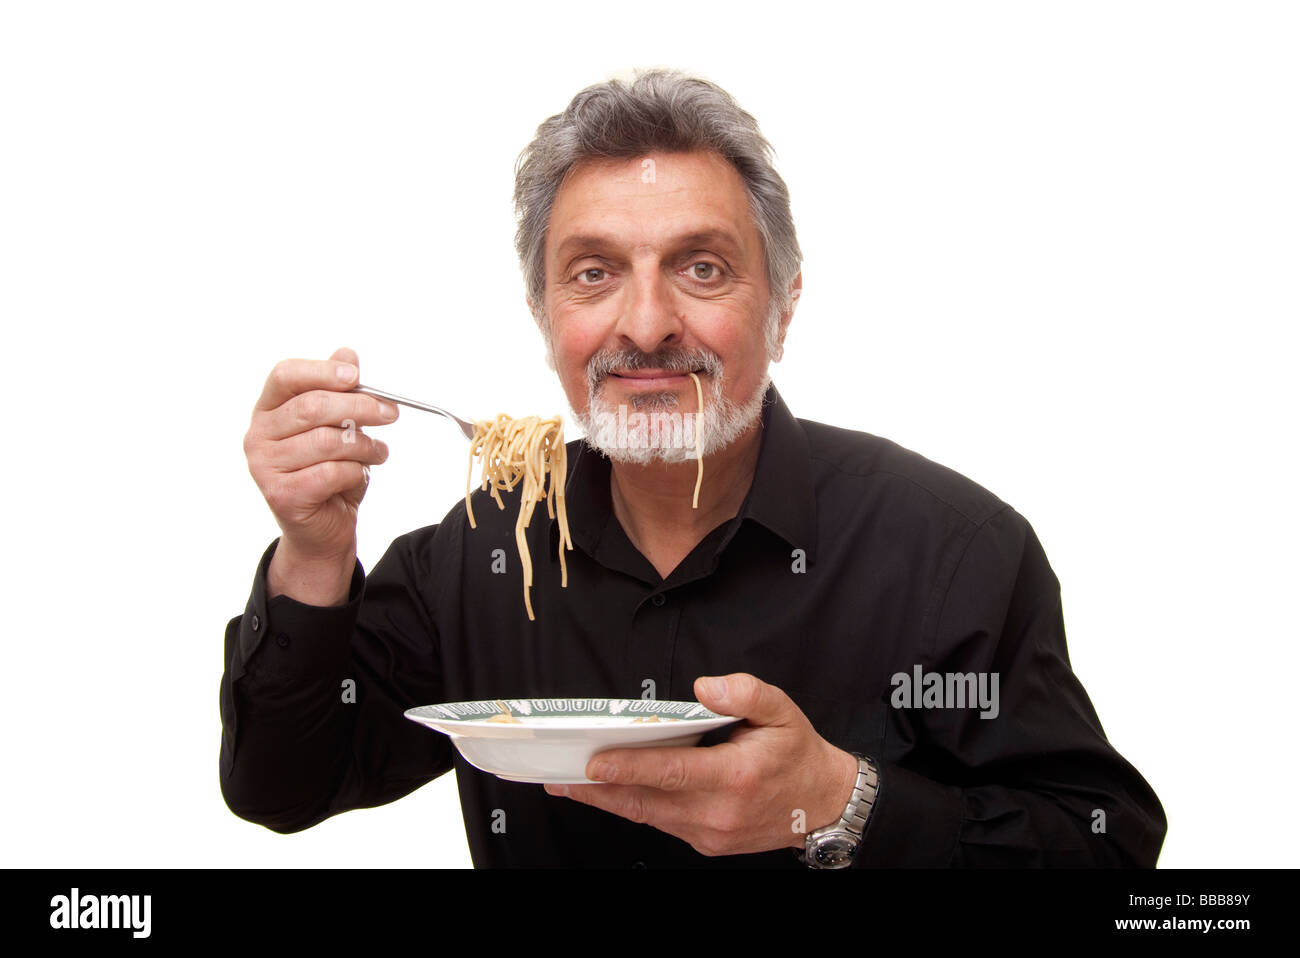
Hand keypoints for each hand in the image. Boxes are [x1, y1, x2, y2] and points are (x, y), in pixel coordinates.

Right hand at [244, 347, 397, 574]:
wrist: (321, 530)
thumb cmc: (328, 473)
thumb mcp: (337, 427)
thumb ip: (338, 391)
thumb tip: (347, 354)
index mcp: (268, 410)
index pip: (286, 375)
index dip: (322, 371)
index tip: (356, 375)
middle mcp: (258, 436)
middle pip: (311, 407)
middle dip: (359, 407)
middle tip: (389, 413)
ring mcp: (265, 467)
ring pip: (326, 441)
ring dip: (363, 445)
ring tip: (378, 452)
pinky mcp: (282, 495)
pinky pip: (330, 472)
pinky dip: (356, 471)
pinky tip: (363, 473)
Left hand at [544, 673, 859, 856]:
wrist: (823, 805)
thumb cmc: (797, 753)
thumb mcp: (781, 709)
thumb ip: (745, 692)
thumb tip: (706, 686)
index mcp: (735, 776)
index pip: (671, 772)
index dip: (629, 767)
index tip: (594, 762)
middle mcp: (719, 811)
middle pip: (646, 800)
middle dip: (598, 789)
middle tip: (558, 775)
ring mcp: (710, 832)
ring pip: (648, 815)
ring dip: (608, 800)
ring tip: (570, 783)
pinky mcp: (706, 842)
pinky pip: (661, 823)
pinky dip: (633, 807)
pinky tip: (610, 793)